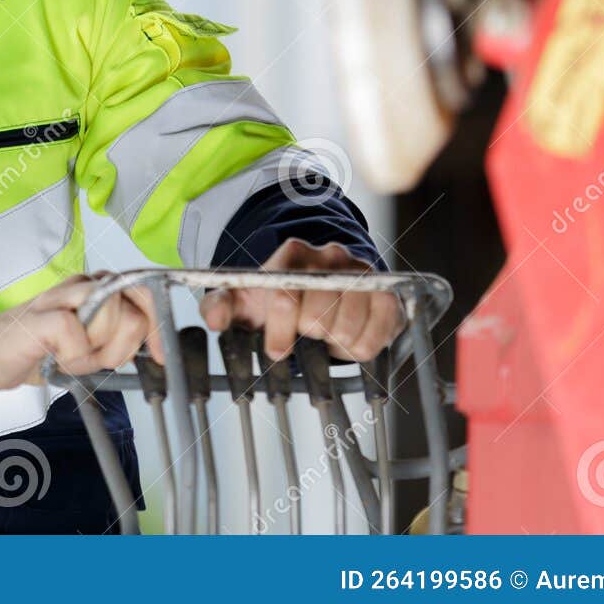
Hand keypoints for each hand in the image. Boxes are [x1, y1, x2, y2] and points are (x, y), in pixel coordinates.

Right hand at [0, 273, 162, 390]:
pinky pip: (79, 336)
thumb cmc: (32, 349)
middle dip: (122, 349)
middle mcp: (82, 285)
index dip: (158, 327)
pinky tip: (54, 358)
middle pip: (135, 312)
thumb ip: (117, 339)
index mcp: (95, 289)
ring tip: (67, 358)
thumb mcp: (87, 347)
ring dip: (96, 355)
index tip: (159, 357)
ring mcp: (62, 297)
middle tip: (92, 360)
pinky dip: (73, 358)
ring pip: (114, 318)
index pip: (146, 294)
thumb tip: (155, 347)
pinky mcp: (44, 316)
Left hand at [199, 238, 400, 362]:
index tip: (276, 349)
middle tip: (305, 333)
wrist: (320, 288)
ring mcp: (363, 272)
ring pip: (347, 330)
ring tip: (325, 333)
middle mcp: (330, 256)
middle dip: (306, 335)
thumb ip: (219, 307)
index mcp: (291, 254)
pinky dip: (359, 349)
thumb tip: (215, 321)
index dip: (279, 334)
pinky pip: (375, 339)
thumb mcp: (243, 301)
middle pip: (318, 319)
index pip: (284, 299)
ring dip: (332, 343)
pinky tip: (347, 337)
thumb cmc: (276, 298)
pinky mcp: (388, 293)